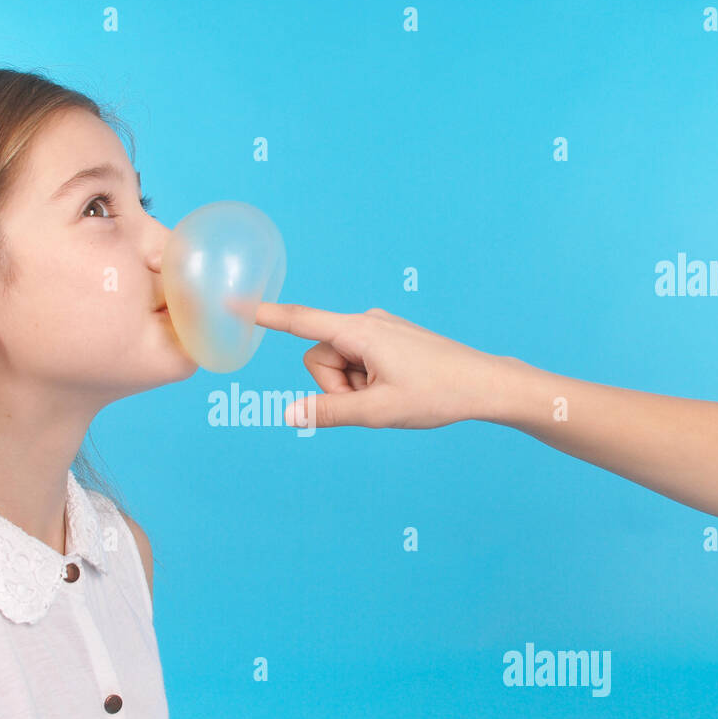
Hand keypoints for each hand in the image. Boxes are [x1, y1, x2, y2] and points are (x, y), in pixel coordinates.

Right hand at [242, 301, 518, 429]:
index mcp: (359, 331)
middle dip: (334, 386)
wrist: (483, 384)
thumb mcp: (378, 411)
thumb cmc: (437, 394)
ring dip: (352, 387)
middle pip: (318, 356)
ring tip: (389, 395)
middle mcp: (365, 322)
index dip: (265, 315)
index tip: (234, 303)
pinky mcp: (387, 339)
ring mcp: (377, 329)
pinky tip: (398, 388)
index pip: (300, 321)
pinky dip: (366, 381)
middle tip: (373, 401)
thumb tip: (289, 415)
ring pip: (337, 363)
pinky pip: (357, 361)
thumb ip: (329, 412)